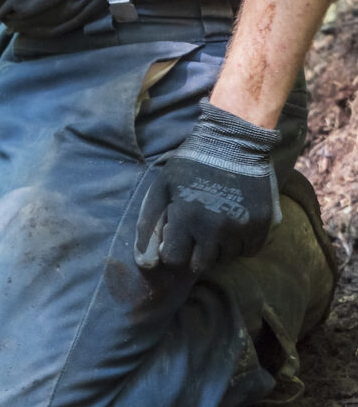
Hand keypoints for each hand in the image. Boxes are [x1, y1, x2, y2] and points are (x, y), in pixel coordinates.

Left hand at [134, 102, 281, 275]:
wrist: (234, 142)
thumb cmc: (191, 164)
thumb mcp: (162, 187)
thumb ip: (149, 224)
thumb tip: (145, 263)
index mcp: (185, 217)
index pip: (174, 259)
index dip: (173, 250)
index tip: (177, 236)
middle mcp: (214, 227)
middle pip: (200, 264)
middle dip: (195, 251)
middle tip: (198, 228)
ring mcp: (241, 227)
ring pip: (226, 257)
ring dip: (219, 246)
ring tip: (217, 220)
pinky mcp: (262, 225)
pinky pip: (248, 251)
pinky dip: (241, 243)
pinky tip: (235, 222)